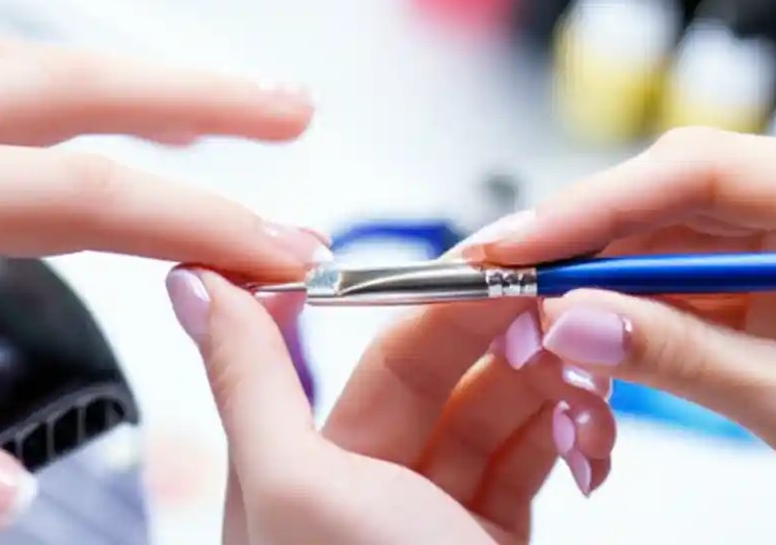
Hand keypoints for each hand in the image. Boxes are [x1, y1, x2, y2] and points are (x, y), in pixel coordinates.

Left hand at [0, 38, 327, 533]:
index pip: (85, 197)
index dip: (203, 222)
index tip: (284, 249)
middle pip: (79, 88)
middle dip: (203, 100)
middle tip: (292, 115)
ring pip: (23, 57)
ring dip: (127, 71)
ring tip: (203, 92)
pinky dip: (34, 67)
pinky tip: (39, 86)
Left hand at [166, 252, 614, 543]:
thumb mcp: (300, 492)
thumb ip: (251, 379)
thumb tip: (188, 279)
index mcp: (294, 466)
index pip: (350, 346)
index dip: (411, 293)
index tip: (475, 259)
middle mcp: (356, 486)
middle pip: (437, 369)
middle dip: (501, 333)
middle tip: (556, 305)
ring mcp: (429, 513)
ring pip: (493, 406)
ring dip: (546, 384)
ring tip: (585, 382)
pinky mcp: (492, 537)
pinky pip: (531, 458)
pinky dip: (566, 439)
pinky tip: (587, 439)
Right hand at [467, 127, 775, 544]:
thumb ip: (687, 360)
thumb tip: (569, 320)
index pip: (706, 169)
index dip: (595, 203)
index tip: (516, 243)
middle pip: (680, 200)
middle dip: (587, 243)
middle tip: (501, 279)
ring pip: (678, 248)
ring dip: (605, 286)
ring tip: (534, 320)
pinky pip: (696, 295)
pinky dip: (638, 322)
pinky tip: (589, 343)